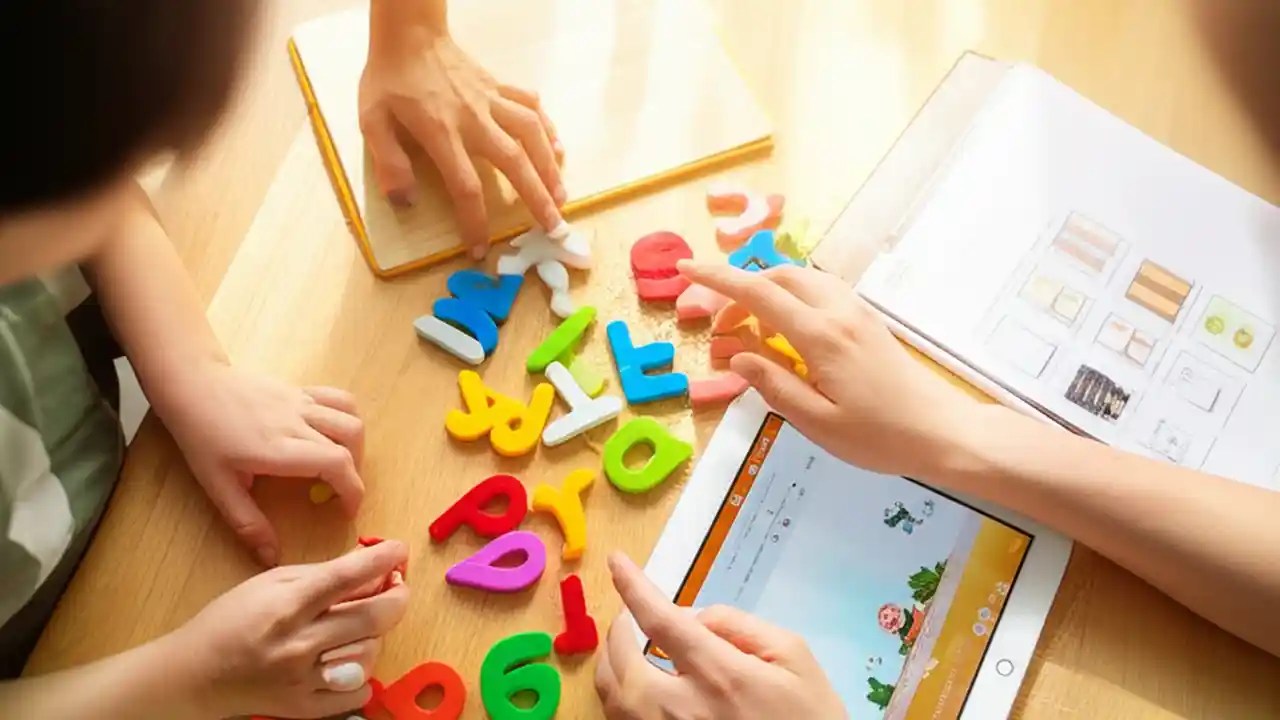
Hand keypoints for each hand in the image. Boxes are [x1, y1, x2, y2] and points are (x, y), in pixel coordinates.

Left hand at [153, 361, 364, 566]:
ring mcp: (302, 402)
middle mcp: (299, 423)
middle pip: (350, 444)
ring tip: (342, 463)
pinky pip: (339, 399)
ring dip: (356, 446)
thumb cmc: (202, 436)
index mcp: (280, 449)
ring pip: (351, 419)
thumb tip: (270, 558)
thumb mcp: (217, 485)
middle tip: (338, 493)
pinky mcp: (301, 390)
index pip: (337, 465)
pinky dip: (348, 417)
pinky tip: (334, 433)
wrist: (194, 385)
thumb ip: (247, 522)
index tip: (347, 511)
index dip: (353, 490)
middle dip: (354, 474)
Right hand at [172, 540, 408, 718]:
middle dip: (397, 596)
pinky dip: (363, 674)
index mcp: (288, 605)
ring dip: (375, 635)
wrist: (196, 675)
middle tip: (397, 586)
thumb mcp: (272, 583)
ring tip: (359, 625)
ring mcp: (304, 681)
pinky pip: (359, 692)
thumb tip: (370, 564)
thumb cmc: (232, 620)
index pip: (348, 577)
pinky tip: (348, 658)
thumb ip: (323, 574)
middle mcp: (299, 644)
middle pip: (373, 618)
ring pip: (371, 654)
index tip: (399, 549)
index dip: (383, 559)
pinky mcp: (306, 708)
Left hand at [360, 1, 563, 257]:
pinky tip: (559, 148)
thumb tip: (405, 202)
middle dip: (535, 198)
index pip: (465, 185)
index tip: (481, 249)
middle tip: (553, 227)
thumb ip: (389, 162)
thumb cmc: (389, 80)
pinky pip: (530, 106)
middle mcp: (475, 119)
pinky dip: (548, 128)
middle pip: (514, 162)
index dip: (475, 221)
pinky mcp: (499, 87)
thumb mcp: (372, 121)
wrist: (409, 34)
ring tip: (561, 195)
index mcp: (442, 132)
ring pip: (531, 135)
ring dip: (550, 167)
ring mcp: (492, 100)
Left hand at [595, 553, 846, 719]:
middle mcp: (680, 709)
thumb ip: (742, 627)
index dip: (632, 586)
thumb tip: (696, 617)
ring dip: (611, 663)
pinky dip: (619, 697)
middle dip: (617, 627)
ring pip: (612, 696)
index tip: (616, 561)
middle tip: (628, 615)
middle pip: (621, 660)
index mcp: (719, 675)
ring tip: (626, 646)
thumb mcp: (796, 660)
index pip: (660, 620)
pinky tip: (635, 686)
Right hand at [679, 262, 977, 478]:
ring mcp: (856, 313)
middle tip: (713, 323)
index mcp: (821, 336)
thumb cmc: (881, 437)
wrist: (944, 432)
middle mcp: (838, 313)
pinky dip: (789, 297)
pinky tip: (781, 327)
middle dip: (736, 288)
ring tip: (743, 325)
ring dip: (764, 290)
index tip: (684, 271)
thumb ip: (774, 386)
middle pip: (776, 277)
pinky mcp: (866, 322)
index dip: (716, 280)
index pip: (758, 294)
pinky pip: (819, 292)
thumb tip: (738, 357)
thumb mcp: (818, 424)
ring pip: (799, 280)